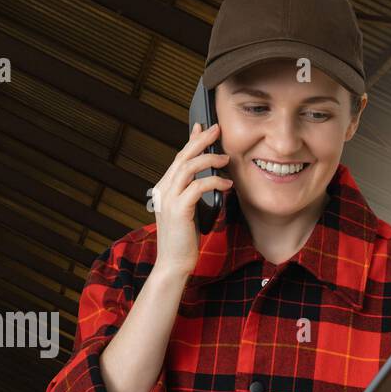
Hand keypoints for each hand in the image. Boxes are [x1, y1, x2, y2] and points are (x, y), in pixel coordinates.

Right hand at [149, 122, 232, 278]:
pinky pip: (198, 186)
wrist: (173, 264)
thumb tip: (210, 179)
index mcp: (164, 189)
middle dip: (201, 140)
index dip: (192, 140)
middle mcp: (163, 190)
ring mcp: (169, 199)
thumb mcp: (188, 211)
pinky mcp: (178, 209)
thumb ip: (192, 194)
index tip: (203, 127)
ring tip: (226, 159)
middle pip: (183, 156)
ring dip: (210, 159)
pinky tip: (227, 185)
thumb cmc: (183, 240)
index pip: (179, 158)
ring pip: (189, 166)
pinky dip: (215, 182)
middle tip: (218, 129)